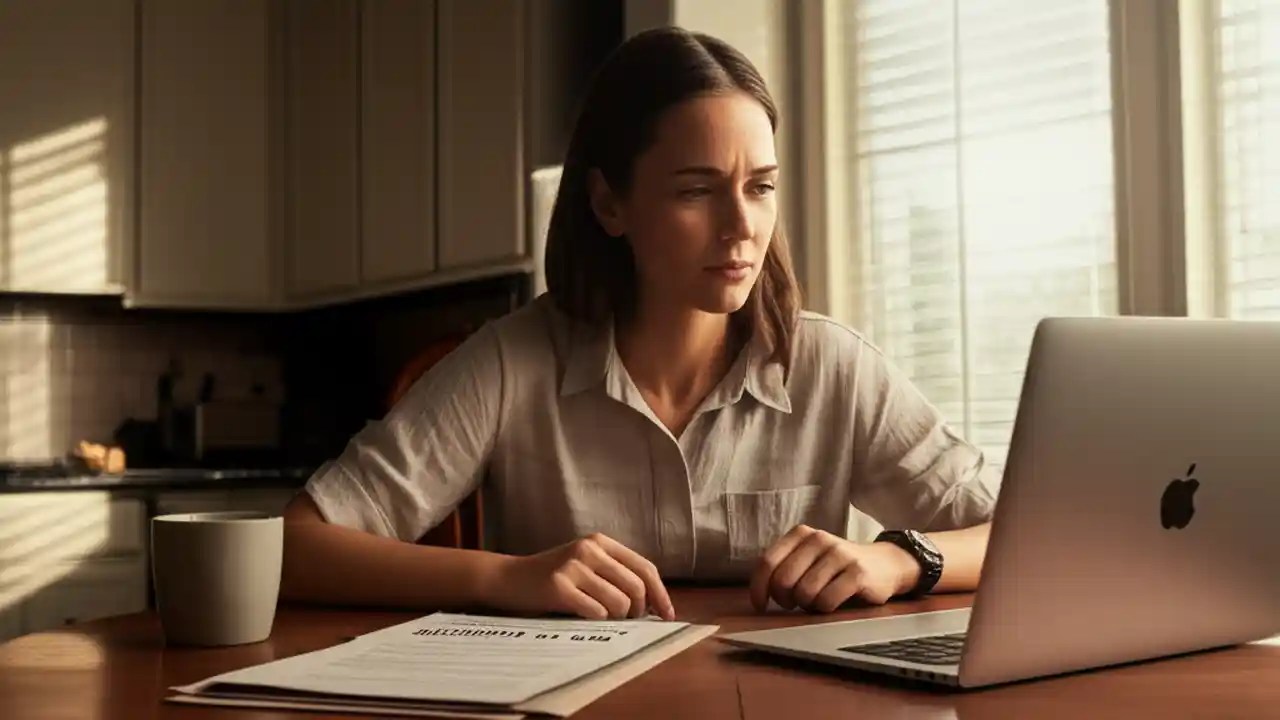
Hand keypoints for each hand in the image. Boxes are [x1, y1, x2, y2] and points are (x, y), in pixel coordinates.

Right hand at [492, 533, 675, 620]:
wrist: (508, 578)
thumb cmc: (551, 577)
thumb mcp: (585, 565)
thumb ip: (615, 575)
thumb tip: (653, 604)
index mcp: (600, 542)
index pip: (645, 567)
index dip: (660, 593)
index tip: (667, 615)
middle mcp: (589, 549)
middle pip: (636, 587)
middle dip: (639, 612)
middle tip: (628, 621)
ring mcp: (573, 566)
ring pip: (619, 603)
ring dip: (616, 619)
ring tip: (600, 617)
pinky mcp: (559, 586)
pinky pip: (596, 613)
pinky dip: (596, 621)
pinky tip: (583, 616)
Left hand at [749, 525, 920, 612]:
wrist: (884, 565)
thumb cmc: (837, 567)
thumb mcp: (809, 558)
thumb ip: (785, 566)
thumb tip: (758, 593)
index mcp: (801, 534)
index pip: (767, 562)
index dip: (759, 588)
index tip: (760, 605)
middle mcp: (819, 539)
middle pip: (783, 581)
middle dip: (785, 600)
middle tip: (796, 603)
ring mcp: (839, 554)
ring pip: (804, 593)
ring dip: (808, 605)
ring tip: (818, 599)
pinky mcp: (857, 572)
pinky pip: (826, 601)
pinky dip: (825, 609)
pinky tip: (833, 603)